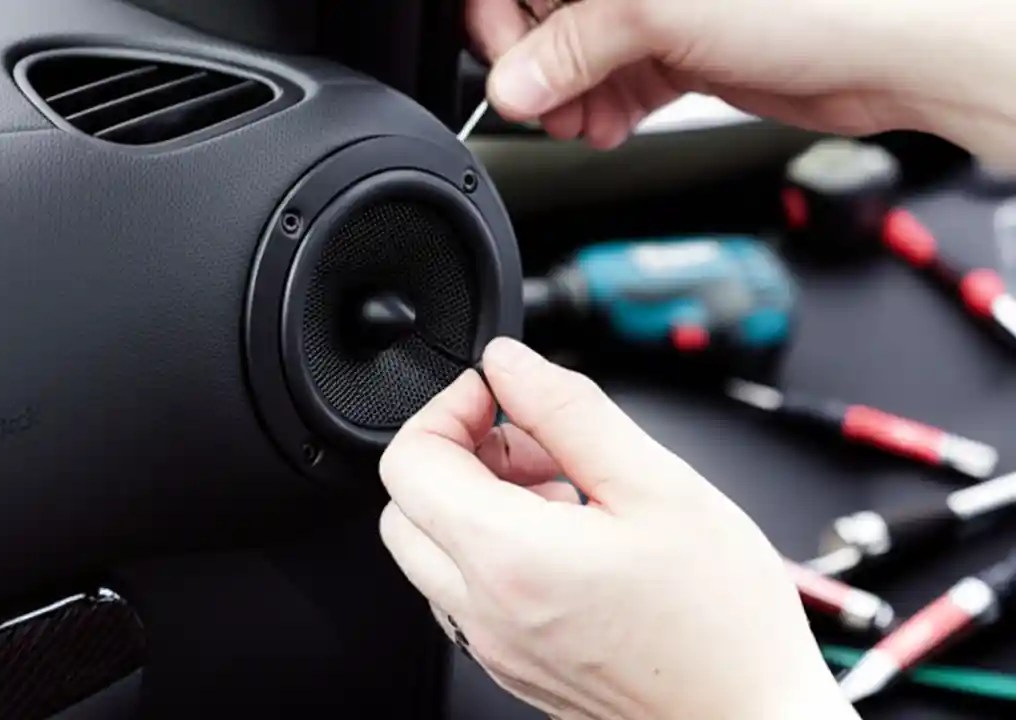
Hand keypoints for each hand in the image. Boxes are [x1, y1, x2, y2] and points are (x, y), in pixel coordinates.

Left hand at [378, 338, 856, 719]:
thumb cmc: (723, 625)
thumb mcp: (658, 485)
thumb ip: (568, 411)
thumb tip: (510, 364)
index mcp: (509, 557)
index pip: (410, 460)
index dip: (448, 408)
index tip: (496, 393)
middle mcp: (483, 610)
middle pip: (406, 506)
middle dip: (456, 455)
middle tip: (528, 442)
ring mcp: (492, 645)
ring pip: (432, 550)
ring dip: (475, 502)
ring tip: (563, 491)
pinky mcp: (512, 665)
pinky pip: (465, 592)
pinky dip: (493, 549)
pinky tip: (568, 539)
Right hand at [466, 0, 1015, 164]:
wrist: (888, 51)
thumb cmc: (805, 1)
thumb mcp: (658, 13)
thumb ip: (573, 46)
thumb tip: (510, 86)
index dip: (501, 19)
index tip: (504, 66)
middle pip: (545, 16)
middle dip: (533, 68)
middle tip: (542, 107)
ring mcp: (660, 12)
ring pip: (577, 56)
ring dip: (565, 98)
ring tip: (579, 124)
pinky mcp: (681, 51)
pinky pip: (616, 81)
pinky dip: (602, 109)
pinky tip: (606, 127)